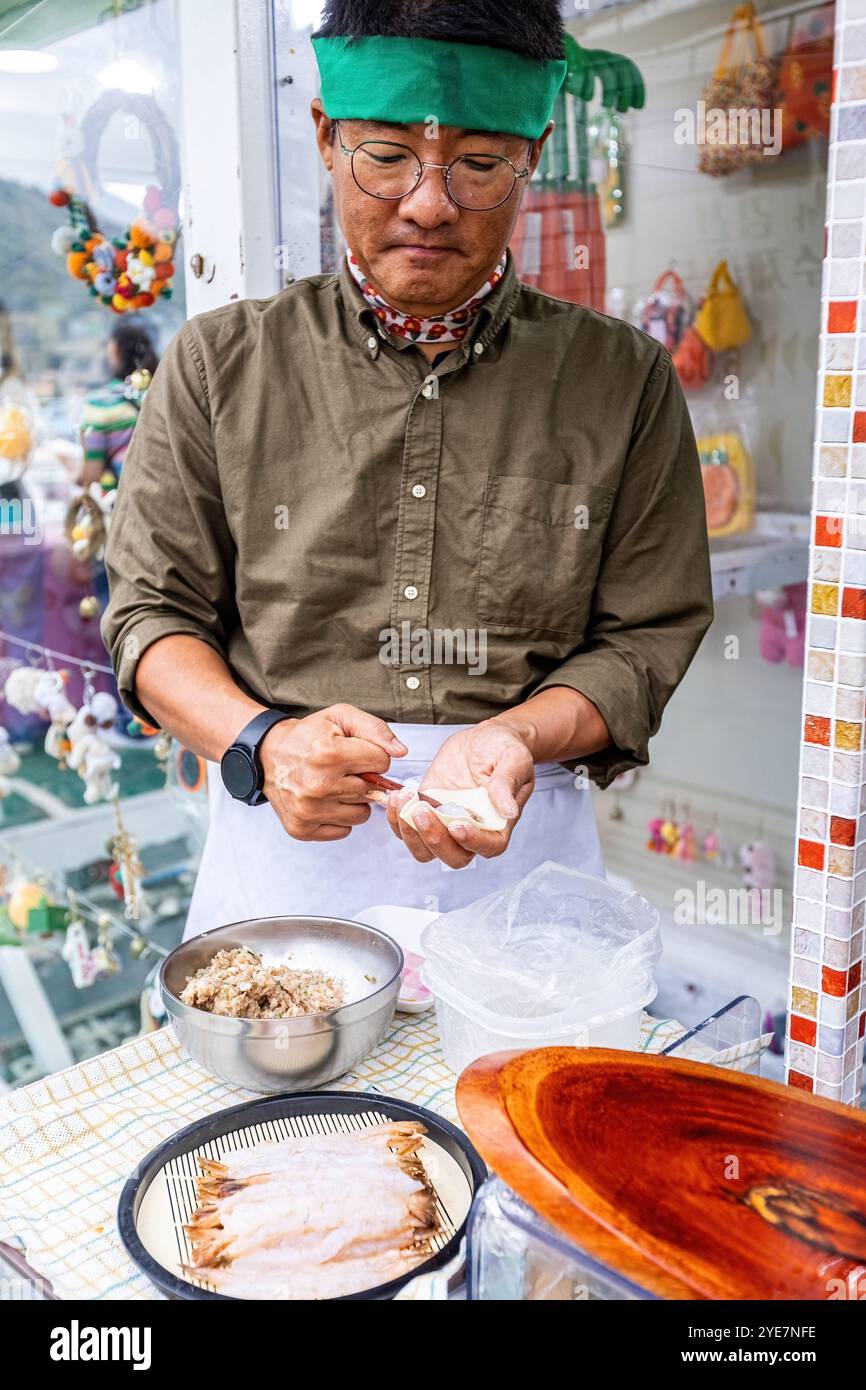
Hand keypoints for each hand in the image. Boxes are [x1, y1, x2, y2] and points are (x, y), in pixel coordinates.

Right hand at [260, 703, 405, 841]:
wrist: (268, 754)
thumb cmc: (309, 736)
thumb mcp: (341, 717)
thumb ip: (376, 729)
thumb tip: (401, 752)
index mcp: (329, 754)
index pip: (382, 763)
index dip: (372, 756)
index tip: (355, 753)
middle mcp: (317, 785)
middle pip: (371, 791)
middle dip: (363, 778)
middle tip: (341, 769)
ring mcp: (308, 810)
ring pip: (361, 815)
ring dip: (353, 801)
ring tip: (333, 785)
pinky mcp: (301, 828)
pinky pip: (343, 830)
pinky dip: (338, 818)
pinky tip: (324, 801)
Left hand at [385, 720, 534, 868]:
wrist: (482, 739)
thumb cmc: (503, 749)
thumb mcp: (514, 758)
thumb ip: (507, 783)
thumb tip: (509, 811)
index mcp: (498, 823)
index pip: (489, 847)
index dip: (472, 841)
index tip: (456, 824)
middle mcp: (472, 830)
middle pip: (453, 857)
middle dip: (435, 840)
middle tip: (423, 812)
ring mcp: (446, 823)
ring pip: (425, 850)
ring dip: (411, 833)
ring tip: (405, 800)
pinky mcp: (427, 810)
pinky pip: (407, 829)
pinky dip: (397, 820)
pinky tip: (398, 797)